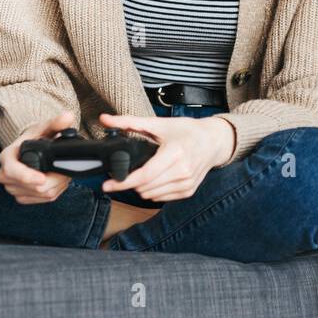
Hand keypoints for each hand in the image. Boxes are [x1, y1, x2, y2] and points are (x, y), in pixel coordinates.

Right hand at [0, 111, 75, 204]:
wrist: (29, 149)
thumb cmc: (35, 138)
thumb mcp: (44, 128)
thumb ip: (56, 123)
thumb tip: (67, 117)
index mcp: (7, 157)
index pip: (12, 171)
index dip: (27, 176)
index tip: (42, 178)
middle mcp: (5, 175)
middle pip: (32, 186)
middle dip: (53, 180)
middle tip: (66, 170)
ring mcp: (13, 188)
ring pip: (40, 194)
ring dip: (56, 185)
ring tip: (62, 172)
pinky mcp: (22, 197)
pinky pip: (42, 200)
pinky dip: (55, 191)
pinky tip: (58, 181)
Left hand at [97, 112, 230, 201]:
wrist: (213, 141)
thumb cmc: (186, 130)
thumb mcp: (158, 124)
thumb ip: (129, 122)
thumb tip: (104, 119)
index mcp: (175, 153)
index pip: (144, 175)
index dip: (123, 182)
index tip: (107, 185)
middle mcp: (183, 170)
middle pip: (145, 187)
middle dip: (129, 182)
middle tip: (124, 172)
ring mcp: (187, 183)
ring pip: (151, 195)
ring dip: (141, 188)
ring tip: (142, 173)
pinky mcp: (188, 191)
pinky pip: (161, 198)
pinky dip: (153, 191)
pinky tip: (155, 179)